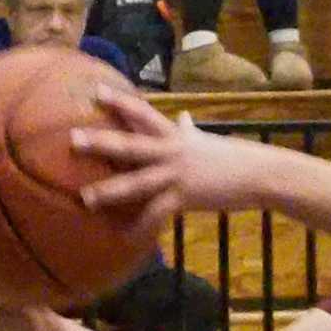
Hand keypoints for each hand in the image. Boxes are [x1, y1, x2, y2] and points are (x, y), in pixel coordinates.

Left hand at [69, 83, 266, 229]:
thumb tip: (183, 115)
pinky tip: (126, 238)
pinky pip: (157, 214)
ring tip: (86, 198)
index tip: (95, 92)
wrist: (258, 174)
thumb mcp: (206, 139)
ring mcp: (176, 175)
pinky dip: (141, 228)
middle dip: (101, 142)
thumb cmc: (232, 157)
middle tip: (73, 138)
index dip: (119, 102)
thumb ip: (188, 129)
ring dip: (109, 191)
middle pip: (130, 145)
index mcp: (175, 135)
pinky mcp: (184, 197)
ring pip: (136, 182)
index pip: (143, 113)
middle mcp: (171, 151)